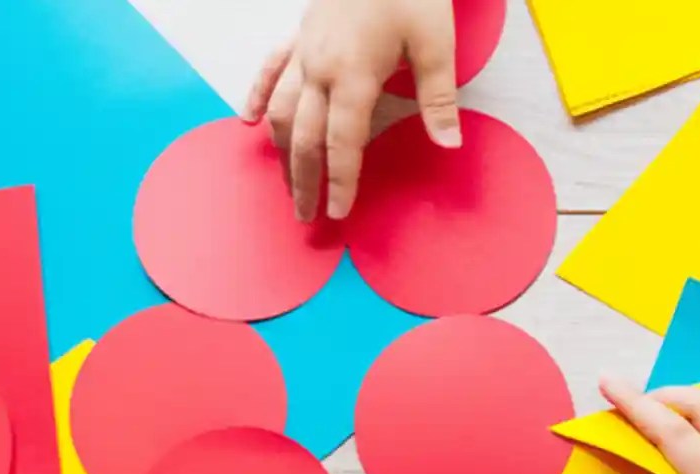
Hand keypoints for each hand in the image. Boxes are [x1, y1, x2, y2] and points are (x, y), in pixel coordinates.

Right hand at [243, 0, 462, 221]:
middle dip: (304, 179)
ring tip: (286, 183)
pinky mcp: (298, 32)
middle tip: (306, 216)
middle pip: (305, 135)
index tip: (338, 212)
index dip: (340, 180)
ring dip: (282, 150)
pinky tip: (251, 120)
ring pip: (282, 109)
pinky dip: (258, 94)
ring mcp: (303, 48)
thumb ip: (439, 98)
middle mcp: (319, 66)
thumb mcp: (436, 43)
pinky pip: (270, 68)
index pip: (342, 142)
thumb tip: (449, 145)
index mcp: (354, 74)